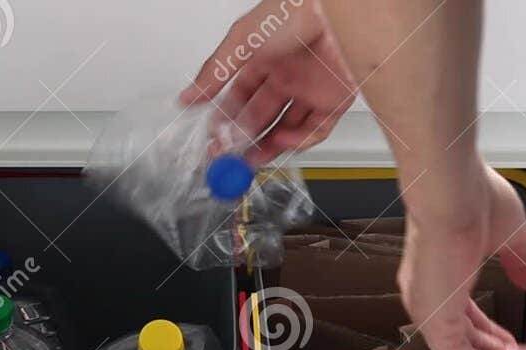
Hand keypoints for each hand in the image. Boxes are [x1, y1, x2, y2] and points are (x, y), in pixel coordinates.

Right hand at [180, 1, 355, 162]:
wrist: (337, 12)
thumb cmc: (293, 11)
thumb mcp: (243, 40)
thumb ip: (215, 72)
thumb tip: (188, 96)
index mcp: (264, 59)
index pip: (240, 97)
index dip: (226, 119)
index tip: (214, 138)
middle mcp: (287, 75)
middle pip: (261, 116)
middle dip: (243, 138)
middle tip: (229, 155)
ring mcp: (310, 89)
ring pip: (287, 128)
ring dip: (268, 146)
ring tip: (251, 159)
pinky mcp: (334, 99)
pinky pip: (316, 129)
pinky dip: (299, 141)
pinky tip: (283, 141)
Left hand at [399, 164, 525, 349]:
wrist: (450, 189)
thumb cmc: (469, 197)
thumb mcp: (509, 236)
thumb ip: (522, 262)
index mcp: (440, 277)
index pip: (469, 322)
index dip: (498, 341)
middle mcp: (430, 297)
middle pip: (468, 345)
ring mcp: (430, 311)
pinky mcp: (435, 321)